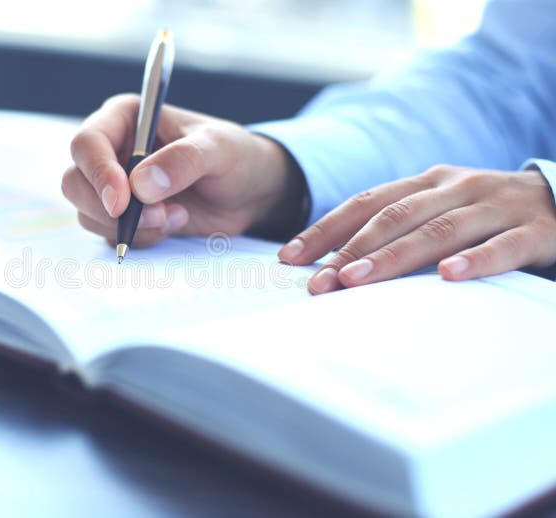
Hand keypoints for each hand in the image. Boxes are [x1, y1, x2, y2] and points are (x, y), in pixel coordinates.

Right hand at [62, 94, 302, 246]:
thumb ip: (183, 160)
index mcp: (125, 119)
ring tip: (177, 216)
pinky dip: (140, 237)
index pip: (87, 143)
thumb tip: (140, 185)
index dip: (98, 173)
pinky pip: (110, 235)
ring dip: (130, 226)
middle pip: (76, 182)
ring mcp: (115, 186)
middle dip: (110, 208)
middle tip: (158, 217)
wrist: (250, 192)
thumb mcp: (219, 149)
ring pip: (89, 213)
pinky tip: (174, 223)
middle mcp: (112, 151)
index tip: (122, 201)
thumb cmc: (235, 156)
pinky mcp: (125, 216)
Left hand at [278, 165, 555, 294]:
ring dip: (393, 257)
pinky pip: (502, 246)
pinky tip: (449, 277)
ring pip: (438, 230)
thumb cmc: (488, 214)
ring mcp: (495, 206)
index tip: (290, 257)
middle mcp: (456, 187)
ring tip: (357, 280)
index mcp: (427, 182)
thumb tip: (337, 263)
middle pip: (394, 217)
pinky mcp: (536, 230)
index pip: (366, 203)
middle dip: (350, 250)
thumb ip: (399, 228)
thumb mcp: (441, 210)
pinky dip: (475, 261)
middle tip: (319, 282)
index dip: (326, 228)